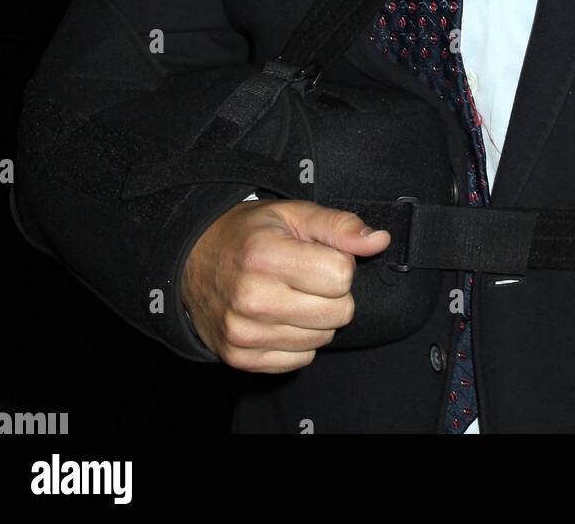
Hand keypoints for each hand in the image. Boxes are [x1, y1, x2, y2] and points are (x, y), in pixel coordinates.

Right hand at [180, 199, 390, 371]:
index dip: (338, 263)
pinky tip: (279, 316)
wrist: (194, 261)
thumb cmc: (250, 234)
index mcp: (265, 255)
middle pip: (338, 313)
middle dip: (332, 294)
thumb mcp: (294, 214)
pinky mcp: (241, 358)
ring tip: (290, 294)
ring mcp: (243, 333)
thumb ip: (340, 226)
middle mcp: (251, 297)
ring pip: (322, 338)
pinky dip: (298, 339)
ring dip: (316, 318)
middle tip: (305, 276)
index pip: (341, 276)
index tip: (317, 255)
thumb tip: (379, 240)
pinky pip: (301, 359)